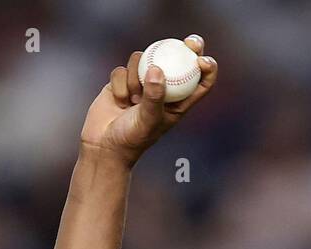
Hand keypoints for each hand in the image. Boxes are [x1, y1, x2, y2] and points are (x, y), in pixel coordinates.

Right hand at [79, 36, 217, 165]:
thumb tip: (156, 68)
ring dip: (137, 75)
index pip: (200, 82)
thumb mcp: (148, 120)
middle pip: (177, 60)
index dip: (207, 68)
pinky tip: (119, 101)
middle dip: (185, 48)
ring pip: (144, 60)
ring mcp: (141, 83)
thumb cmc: (132, 138)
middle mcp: (162, 90)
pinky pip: (121, 69)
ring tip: (133, 99)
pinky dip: (120, 83)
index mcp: (179, 102)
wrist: (103, 145)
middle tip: (189, 42)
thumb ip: (154, 96)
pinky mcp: (121, 81)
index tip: (203, 58)